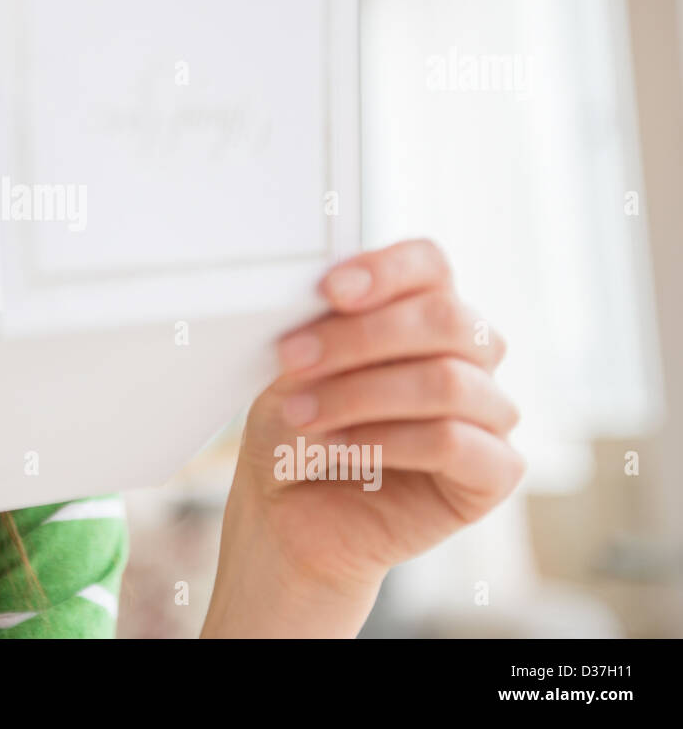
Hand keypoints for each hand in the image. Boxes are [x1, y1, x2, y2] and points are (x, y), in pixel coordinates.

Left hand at [202, 239, 523, 636]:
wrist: (290, 517)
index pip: (429, 265)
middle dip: (359, 338)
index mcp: (421, 312)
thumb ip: (315, 334)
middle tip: (293, 360)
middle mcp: (468, 356)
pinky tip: (342, 451)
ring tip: (301, 416)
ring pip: (448, 381)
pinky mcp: (493, 473)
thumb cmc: (296, 433)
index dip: (386, 269)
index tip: (330, 289)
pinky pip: (455, 442)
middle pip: (444, 318)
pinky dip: (388, 441)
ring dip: (360, 395)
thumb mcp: (288, 372)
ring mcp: (488, 413)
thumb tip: (321, 306)